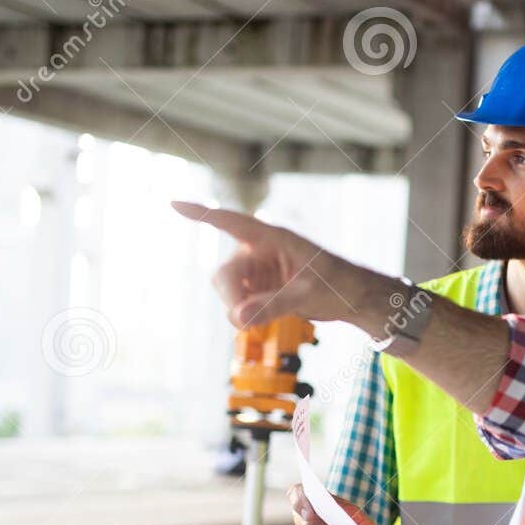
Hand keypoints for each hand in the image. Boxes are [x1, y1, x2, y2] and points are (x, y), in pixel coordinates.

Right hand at [172, 202, 367, 326]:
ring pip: (227, 292)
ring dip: (238, 310)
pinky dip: (245, 315)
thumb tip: (239, 318)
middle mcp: (258, 251)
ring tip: (265, 320)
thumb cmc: (335, 284)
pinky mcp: (257, 289)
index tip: (174, 204)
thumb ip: (272, 305)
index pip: (232, 222)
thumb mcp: (306, 295)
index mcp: (272, 238)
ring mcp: (256, 271)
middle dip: (230, 298)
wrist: (350, 297)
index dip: (202, 214)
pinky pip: (237, 303)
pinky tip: (265, 319)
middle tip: (244, 320)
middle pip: (225, 274)